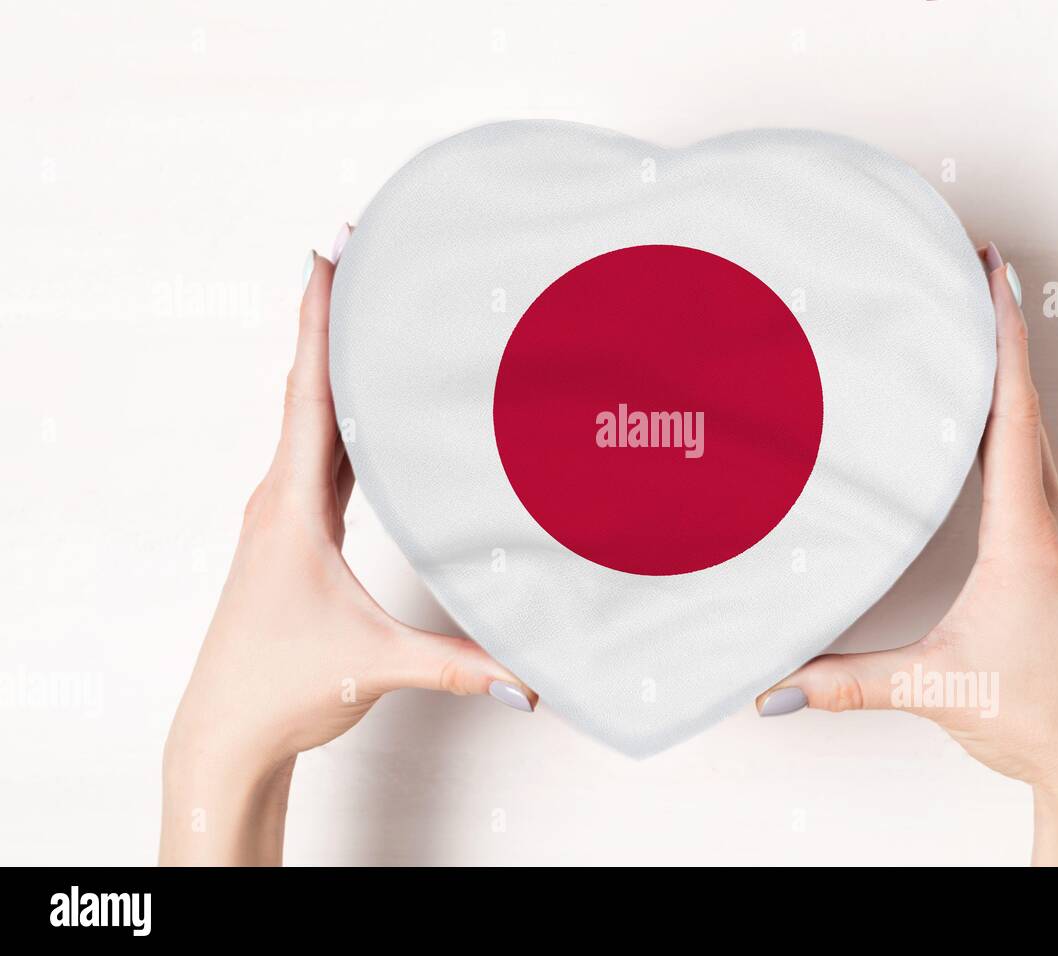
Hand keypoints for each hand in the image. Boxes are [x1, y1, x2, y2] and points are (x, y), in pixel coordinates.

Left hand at [161, 240, 536, 865]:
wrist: (224, 733)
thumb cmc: (277, 688)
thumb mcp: (375, 665)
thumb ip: (459, 664)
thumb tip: (530, 672)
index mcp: (292, 508)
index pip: (310, 392)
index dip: (319, 320)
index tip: (326, 254)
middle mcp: (281, 499)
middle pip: (310, 388)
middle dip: (333, 319)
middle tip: (357, 255)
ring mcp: (285, 515)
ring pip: (314, 420)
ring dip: (334, 364)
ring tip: (364, 312)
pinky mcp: (295, 535)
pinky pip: (321, 457)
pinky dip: (340, 417)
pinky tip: (362, 407)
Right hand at [756, 243, 1057, 865]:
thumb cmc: (1040, 715)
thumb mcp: (935, 687)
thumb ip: (846, 682)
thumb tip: (777, 683)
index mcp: (1024, 537)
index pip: (1011, 417)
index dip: (1001, 343)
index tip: (991, 280)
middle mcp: (1050, 524)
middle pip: (1027, 406)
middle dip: (1002, 334)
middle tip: (972, 277)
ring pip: (1035, 435)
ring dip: (1009, 377)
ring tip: (976, 329)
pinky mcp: (1056, 555)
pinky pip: (1035, 467)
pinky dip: (1011, 426)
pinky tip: (985, 423)